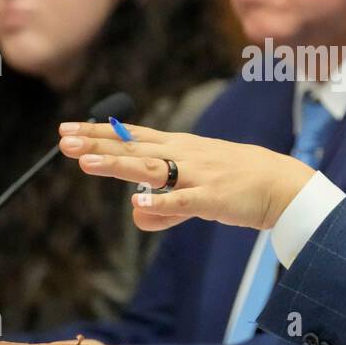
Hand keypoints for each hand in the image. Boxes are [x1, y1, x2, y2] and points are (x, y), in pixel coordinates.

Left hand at [57, 120, 315, 232]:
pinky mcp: (211, 199)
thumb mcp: (196, 192)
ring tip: (87, 163)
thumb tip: (137, 214)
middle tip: (63, 140)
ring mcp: (197, 175)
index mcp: (180, 148)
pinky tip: (136, 203)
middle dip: (98, 143)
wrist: (282, 185)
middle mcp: (184, 156)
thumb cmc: (238, 185)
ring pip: (151, 169)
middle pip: (134, 147)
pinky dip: (160, 203)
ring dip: (118, 165)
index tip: (68, 130)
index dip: (100, 133)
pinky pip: (182, 202)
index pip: (132, 136)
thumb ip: (165, 206)